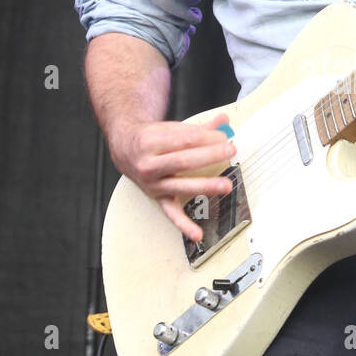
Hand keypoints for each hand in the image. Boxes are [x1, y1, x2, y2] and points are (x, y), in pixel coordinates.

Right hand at [111, 113, 235, 242]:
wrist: (125, 148)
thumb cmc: (151, 138)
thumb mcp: (170, 128)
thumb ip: (199, 127)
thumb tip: (224, 121)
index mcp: (150, 140)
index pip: (185, 139)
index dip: (207, 138)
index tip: (224, 137)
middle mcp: (148, 163)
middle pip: (184, 160)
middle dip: (210, 155)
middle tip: (230, 150)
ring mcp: (153, 183)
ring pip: (181, 185)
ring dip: (206, 186)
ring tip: (225, 185)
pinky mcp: (157, 197)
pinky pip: (171, 213)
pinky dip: (184, 225)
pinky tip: (197, 234)